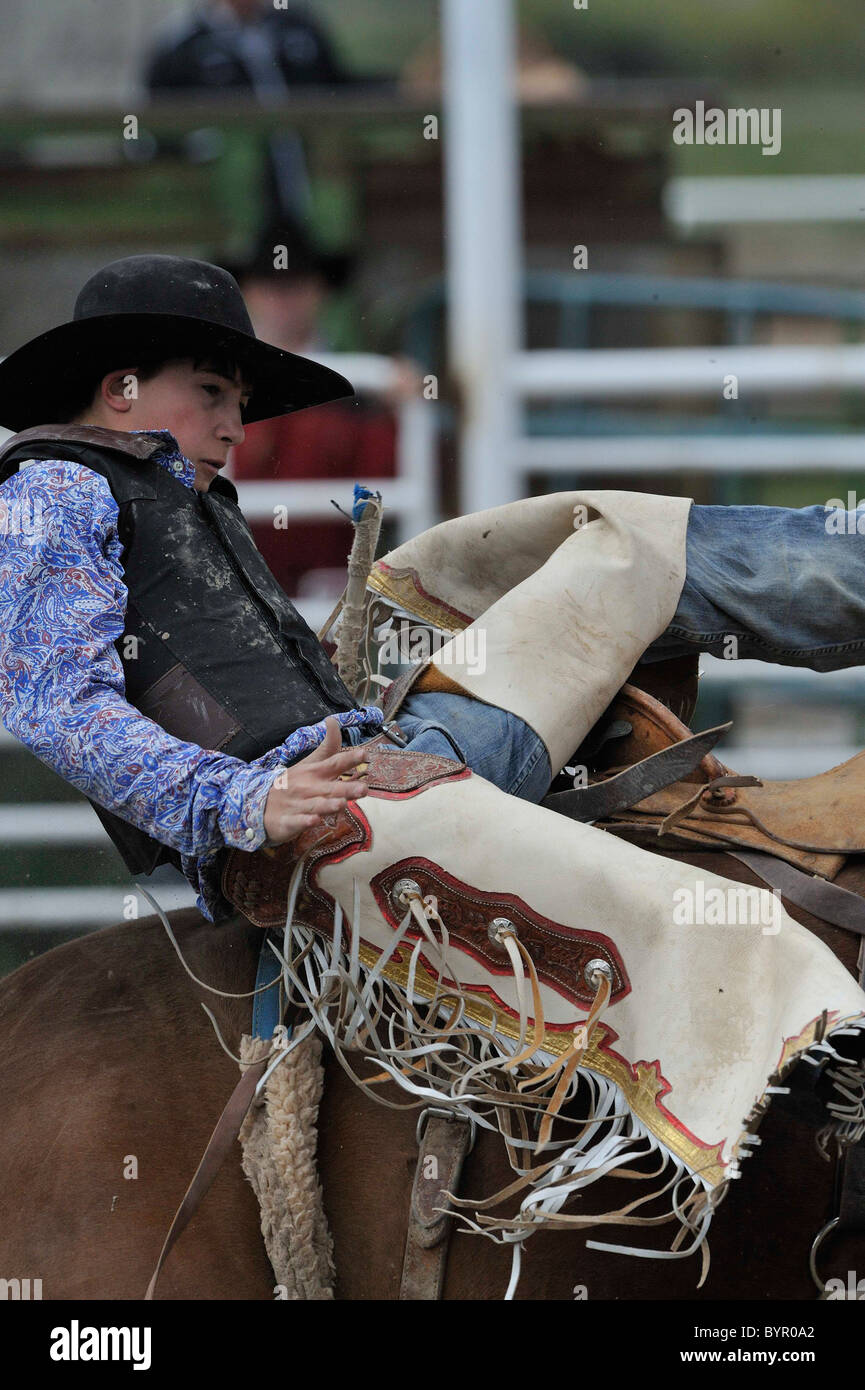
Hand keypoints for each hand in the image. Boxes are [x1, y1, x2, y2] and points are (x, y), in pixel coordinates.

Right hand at [262, 716, 369, 844]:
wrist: (258, 804)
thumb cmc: (291, 783)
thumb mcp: (309, 764)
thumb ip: (327, 747)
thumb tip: (333, 720)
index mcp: (313, 772)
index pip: (334, 763)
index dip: (349, 759)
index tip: (364, 754)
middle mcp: (307, 787)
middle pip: (329, 788)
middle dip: (346, 788)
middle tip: (364, 789)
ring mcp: (297, 805)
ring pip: (315, 805)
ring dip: (328, 804)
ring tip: (342, 803)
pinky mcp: (287, 821)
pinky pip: (297, 822)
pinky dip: (305, 821)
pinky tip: (315, 821)